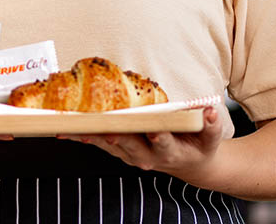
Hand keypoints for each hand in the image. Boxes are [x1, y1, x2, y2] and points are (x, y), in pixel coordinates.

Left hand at [58, 106, 222, 179]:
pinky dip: (82, 135)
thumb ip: (210, 125)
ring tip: (70, 128)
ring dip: (89, 135)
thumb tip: (208, 112)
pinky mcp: (118, 149)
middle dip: (114, 136)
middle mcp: (146, 156)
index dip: (157, 138)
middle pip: (128, 144)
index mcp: (170, 151)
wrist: (189, 163)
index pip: (163, 143)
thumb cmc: (198, 144)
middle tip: (101, 128)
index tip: (153, 131)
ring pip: (108, 144)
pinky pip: (98, 141)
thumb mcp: (210, 137)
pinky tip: (65, 129)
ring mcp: (129, 154)